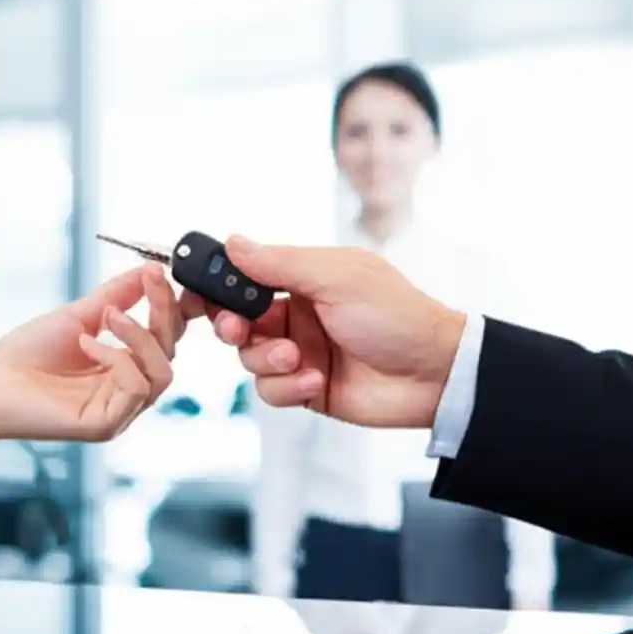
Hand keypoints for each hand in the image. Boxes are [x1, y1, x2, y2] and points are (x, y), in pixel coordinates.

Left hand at [0, 263, 182, 479]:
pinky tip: (87, 345)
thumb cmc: (26, 354)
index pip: (166, 337)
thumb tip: (150, 269)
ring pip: (161, 373)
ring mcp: (119, 411)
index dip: (169, 305)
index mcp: (124, 368)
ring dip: (140, 336)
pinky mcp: (106, 425)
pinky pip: (136, 389)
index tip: (159, 272)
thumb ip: (117, 295)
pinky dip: (117, 359)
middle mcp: (127, 391)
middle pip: (170, 354)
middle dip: (163, 313)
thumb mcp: (78, 315)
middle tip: (149, 281)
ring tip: (107, 317)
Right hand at [186, 235, 464, 428]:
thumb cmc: (396, 316)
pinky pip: (271, 390)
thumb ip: (279, 263)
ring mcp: (301, 352)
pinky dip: (288, 387)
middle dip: (234, 327)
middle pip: (237, 321)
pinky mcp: (307, 388)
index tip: (198, 295)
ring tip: (299, 360)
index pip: (246, 276)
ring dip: (268, 360)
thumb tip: (233, 242)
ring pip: (250, 358)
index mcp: (304, 278)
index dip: (218, 286)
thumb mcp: (336, 278)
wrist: (434, 374)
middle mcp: (298, 314)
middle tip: (239, 331)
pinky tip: (316, 380)